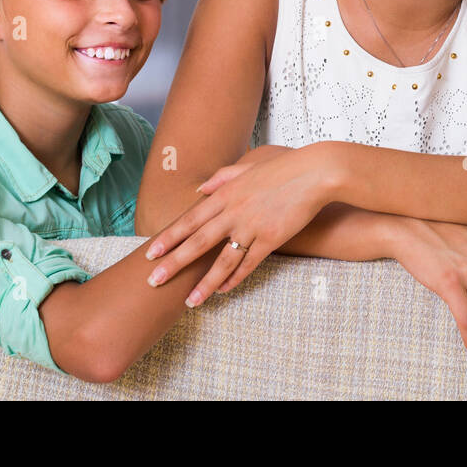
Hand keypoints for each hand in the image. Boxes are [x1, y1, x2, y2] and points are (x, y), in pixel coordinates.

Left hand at [144, 144, 330, 304]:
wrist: (315, 172)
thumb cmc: (284, 166)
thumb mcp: (249, 165)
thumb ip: (222, 177)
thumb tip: (201, 190)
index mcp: (226, 194)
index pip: (190, 220)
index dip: (169, 238)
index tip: (151, 253)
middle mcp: (234, 212)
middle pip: (198, 243)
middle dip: (173, 264)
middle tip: (153, 281)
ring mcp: (252, 227)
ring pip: (222, 261)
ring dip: (205, 284)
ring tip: (190, 302)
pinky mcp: (272, 239)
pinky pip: (249, 264)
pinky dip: (235, 279)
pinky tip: (224, 290)